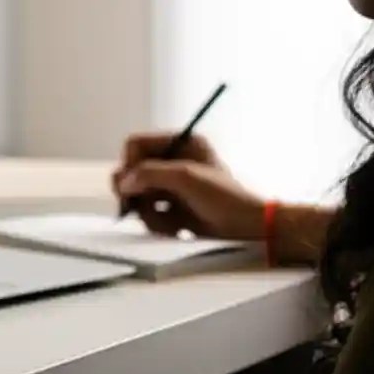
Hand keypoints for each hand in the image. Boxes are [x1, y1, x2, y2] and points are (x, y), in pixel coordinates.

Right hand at [111, 133, 264, 240]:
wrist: (250, 229)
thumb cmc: (226, 198)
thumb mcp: (187, 178)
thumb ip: (151, 174)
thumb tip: (123, 183)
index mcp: (180, 143)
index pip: (136, 145)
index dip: (129, 164)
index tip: (130, 186)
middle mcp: (173, 161)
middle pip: (132, 171)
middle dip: (134, 192)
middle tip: (132, 207)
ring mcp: (172, 186)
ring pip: (138, 196)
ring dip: (147, 212)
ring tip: (167, 223)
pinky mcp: (173, 208)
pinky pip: (149, 214)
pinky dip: (157, 224)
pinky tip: (176, 230)